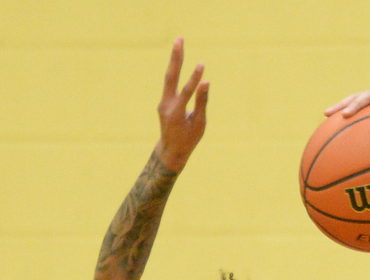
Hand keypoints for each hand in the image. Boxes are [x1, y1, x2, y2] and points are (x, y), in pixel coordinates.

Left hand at [155, 37, 208, 172]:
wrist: (171, 150)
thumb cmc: (189, 139)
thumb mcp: (199, 124)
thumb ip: (202, 102)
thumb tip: (206, 82)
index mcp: (177, 113)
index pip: (186, 92)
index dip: (194, 78)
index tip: (202, 64)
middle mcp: (166, 105)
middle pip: (170, 77)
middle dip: (175, 58)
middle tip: (179, 39)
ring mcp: (163, 102)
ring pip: (168, 77)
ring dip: (174, 60)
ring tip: (178, 43)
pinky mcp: (164, 101)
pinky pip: (170, 84)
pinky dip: (175, 71)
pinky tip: (178, 59)